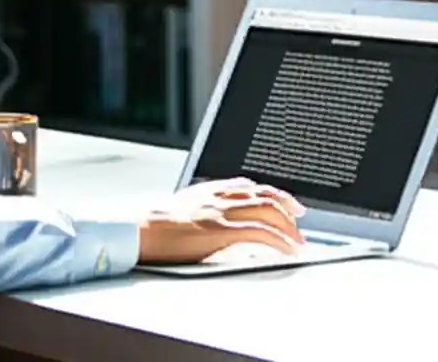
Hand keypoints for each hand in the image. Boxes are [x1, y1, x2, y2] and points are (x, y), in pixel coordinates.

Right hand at [137, 177, 306, 264]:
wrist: (138, 230)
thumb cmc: (152, 225)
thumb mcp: (180, 206)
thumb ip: (202, 204)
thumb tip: (219, 212)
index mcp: (209, 190)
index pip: (249, 187)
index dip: (272, 194)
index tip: (285, 202)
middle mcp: (219, 197)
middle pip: (265, 196)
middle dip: (287, 208)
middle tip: (299, 221)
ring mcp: (221, 213)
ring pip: (268, 212)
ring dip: (288, 228)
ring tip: (297, 242)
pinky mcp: (221, 231)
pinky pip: (260, 233)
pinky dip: (279, 241)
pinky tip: (287, 251)